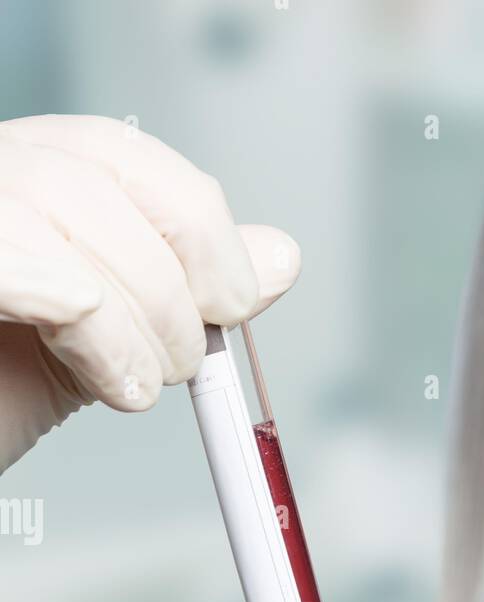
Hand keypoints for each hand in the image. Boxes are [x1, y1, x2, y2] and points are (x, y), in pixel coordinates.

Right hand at [0, 114, 300, 473]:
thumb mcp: (106, 346)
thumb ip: (183, 298)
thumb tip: (277, 257)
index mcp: (19, 183)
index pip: (119, 154)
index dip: (196, 223)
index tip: (237, 299)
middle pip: (99, 170)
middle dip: (175, 274)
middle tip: (185, 362)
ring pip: (64, 204)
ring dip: (135, 312)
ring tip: (135, 384)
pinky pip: (24, 262)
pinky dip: (86, 315)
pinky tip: (105, 369)